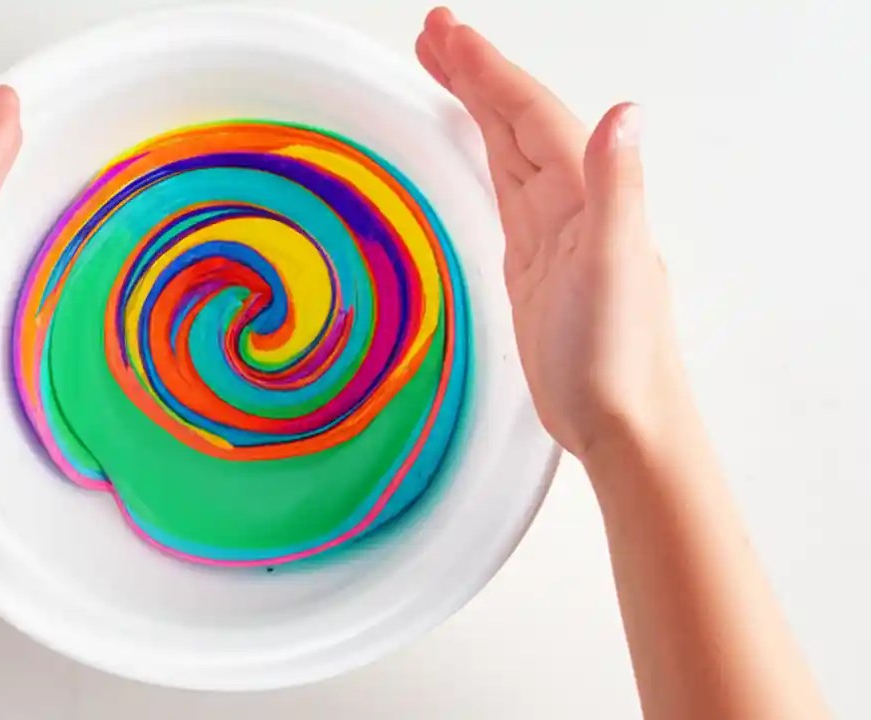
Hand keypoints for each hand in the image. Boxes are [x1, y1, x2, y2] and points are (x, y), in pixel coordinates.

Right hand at [416, 9, 691, 459]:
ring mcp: (551, 233)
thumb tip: (625, 112)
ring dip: (475, 106)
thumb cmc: (619, 358)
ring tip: (443, 70)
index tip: (446, 33)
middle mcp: (571, 205)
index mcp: (587, 195)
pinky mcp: (533, 264)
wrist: (622, 424)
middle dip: (474, 73)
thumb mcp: (617, 267)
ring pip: (506, 150)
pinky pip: (503, 190)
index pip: (528, 114)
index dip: (487, 70)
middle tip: (432, 33)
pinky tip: (475, 150)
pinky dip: (483, 157)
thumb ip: (618, 187)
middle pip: (514, 120)